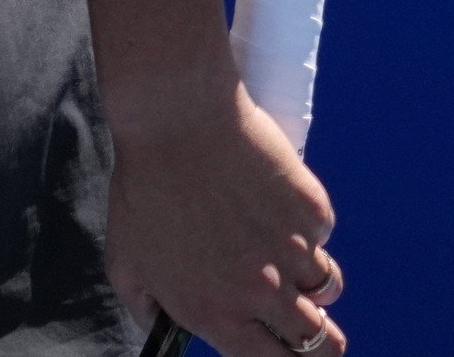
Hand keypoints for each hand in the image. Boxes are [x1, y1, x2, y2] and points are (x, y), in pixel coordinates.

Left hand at [106, 85, 344, 353]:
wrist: (176, 119)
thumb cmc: (144, 186)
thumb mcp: (125, 257)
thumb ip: (146, 304)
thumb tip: (164, 326)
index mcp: (217, 314)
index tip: (284, 349)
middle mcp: (263, 295)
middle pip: (323, 345)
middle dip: (316, 337)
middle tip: (303, 319)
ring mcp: (294, 255)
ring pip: (327, 289)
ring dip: (310, 278)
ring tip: (276, 243)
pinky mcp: (313, 215)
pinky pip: (320, 236)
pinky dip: (303, 225)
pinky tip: (268, 195)